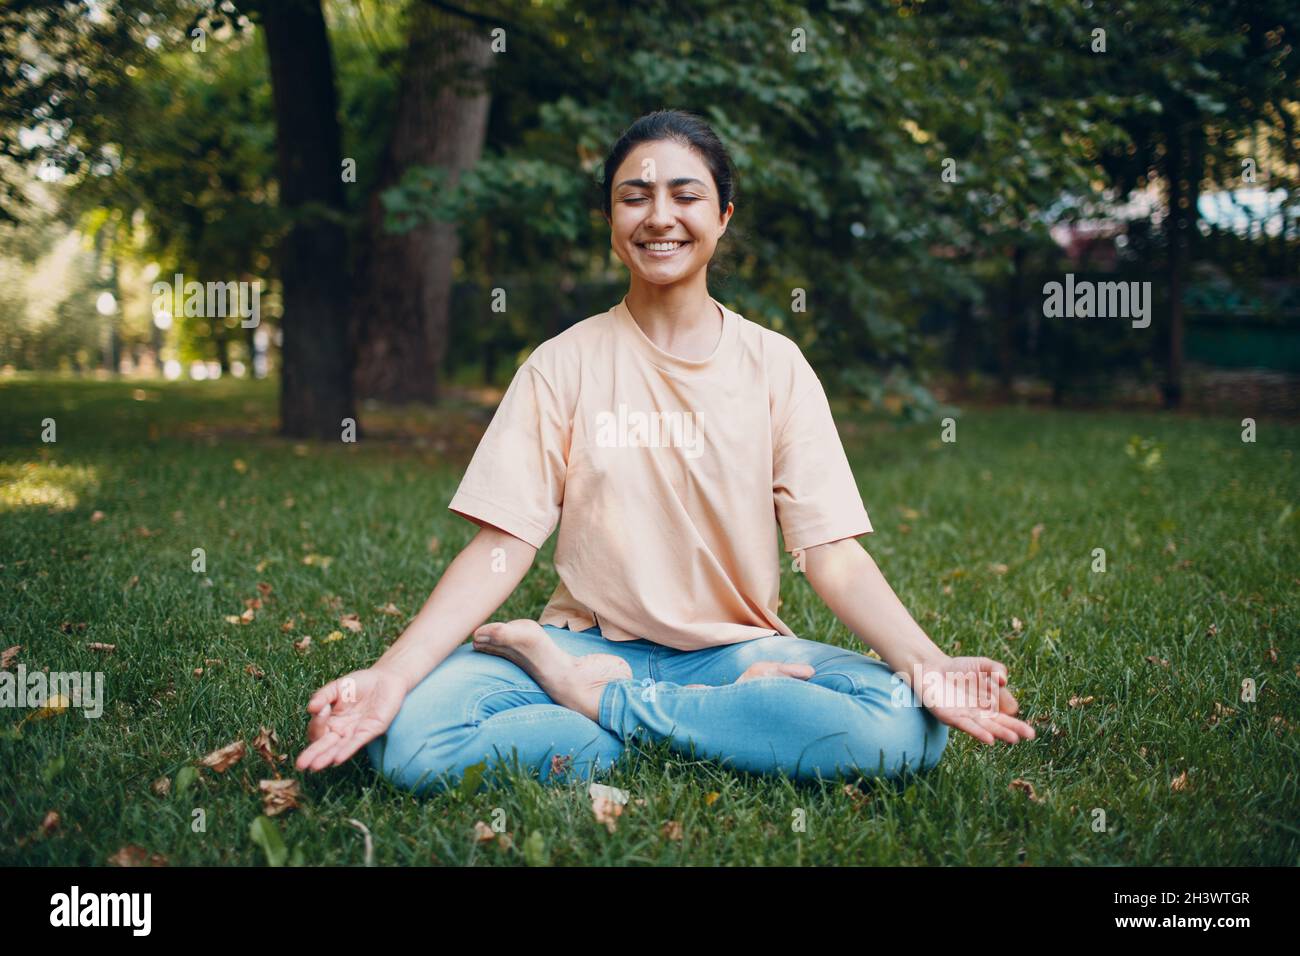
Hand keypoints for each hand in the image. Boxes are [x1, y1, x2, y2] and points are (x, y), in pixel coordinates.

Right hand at [295, 668, 407, 771]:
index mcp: (331, 720)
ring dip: (327, 757)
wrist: (386, 678)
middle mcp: (341, 729)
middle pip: (324, 744)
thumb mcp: (337, 687)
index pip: (317, 729)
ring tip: (315, 767)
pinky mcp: (370, 731)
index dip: (317, 723)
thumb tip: (310, 708)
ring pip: (338, 748)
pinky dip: (347, 750)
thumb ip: (323, 696)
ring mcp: (355, 732)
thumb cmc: (360, 683)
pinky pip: (356, 743)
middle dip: (312, 754)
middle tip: (299, 765)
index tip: (322, 708)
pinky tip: (337, 759)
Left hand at [908, 655, 1035, 745]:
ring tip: (1013, 739)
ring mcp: (966, 717)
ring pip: (985, 727)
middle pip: (998, 723)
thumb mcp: (982, 665)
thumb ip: (995, 668)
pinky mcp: (950, 717)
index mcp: (989, 704)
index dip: (1016, 720)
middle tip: (1031, 735)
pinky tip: (990, 739)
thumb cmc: (958, 668)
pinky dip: (978, 732)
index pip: (1006, 714)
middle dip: (1014, 729)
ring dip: (999, 733)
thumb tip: (1005, 680)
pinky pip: (966, 726)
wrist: (931, 668)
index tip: (1026, 727)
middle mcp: (979, 714)